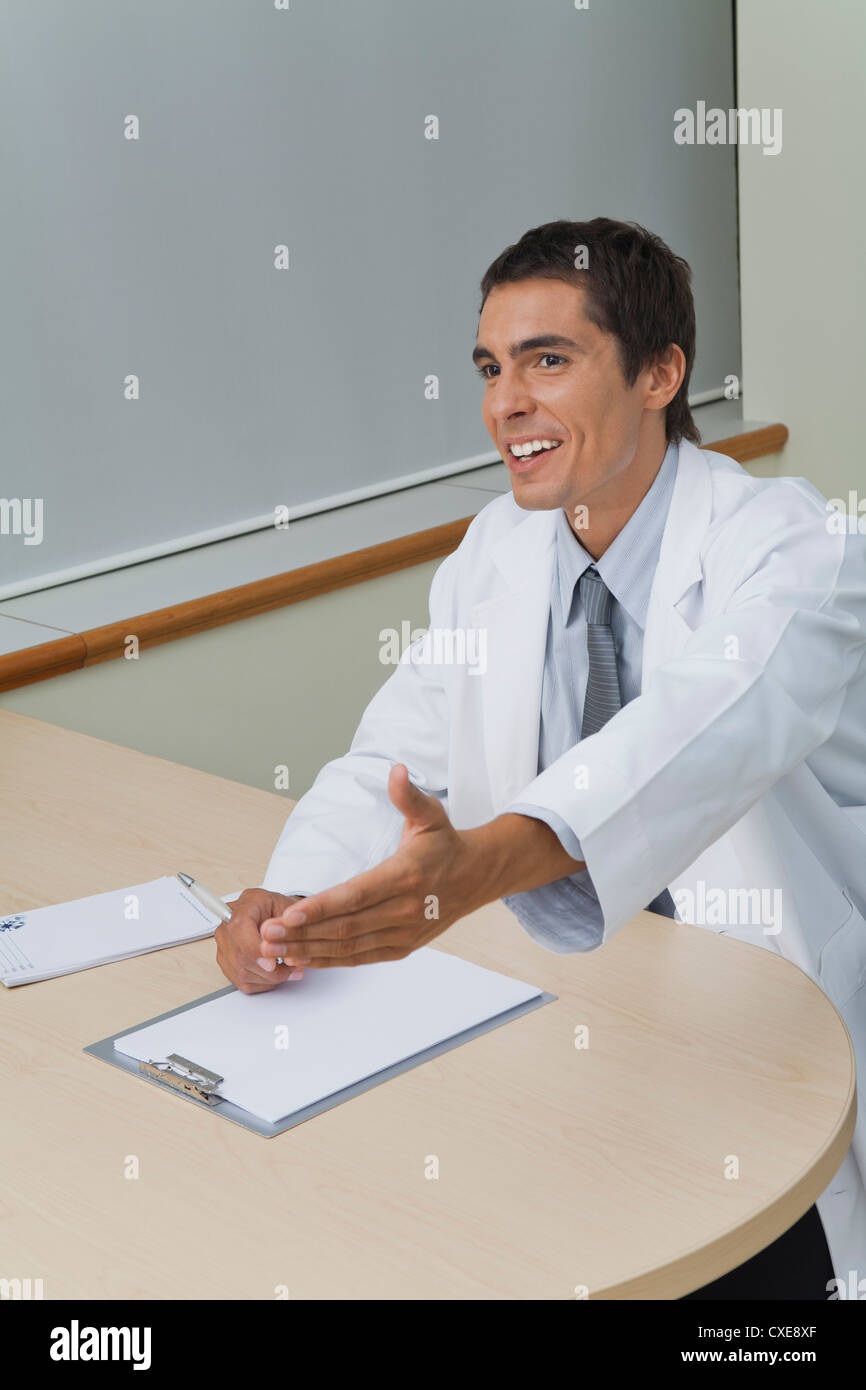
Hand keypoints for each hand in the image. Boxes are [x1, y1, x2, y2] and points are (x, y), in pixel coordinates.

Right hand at [215, 888, 309, 992]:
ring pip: (242, 973)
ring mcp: (224, 946)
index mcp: (243, 907)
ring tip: (288, 971)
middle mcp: (228, 926)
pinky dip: (262, 983)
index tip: (273, 964)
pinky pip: (242, 982)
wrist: (273, 913)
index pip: (239, 930)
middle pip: (240, 956)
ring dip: (269, 979)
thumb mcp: (292, 909)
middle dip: (269, 970)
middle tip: (291, 970)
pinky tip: (276, 975)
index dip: (255, 951)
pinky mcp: (227, 963)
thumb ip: (290, 930)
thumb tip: (288, 954)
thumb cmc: (280, 909)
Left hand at [257, 764, 499, 969]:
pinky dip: (330, 961)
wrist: (477, 877)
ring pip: (349, 947)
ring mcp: (403, 933)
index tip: (290, 913)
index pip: (356, 895)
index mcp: (405, 875)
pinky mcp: (402, 948)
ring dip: (310, 949)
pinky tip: (304, 957)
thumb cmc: (446, 846)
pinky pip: (360, 959)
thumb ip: (407, 795)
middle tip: (267, 934)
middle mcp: (405, 910)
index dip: (321, 907)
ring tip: (275, 948)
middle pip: (345, 927)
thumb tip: (395, 771)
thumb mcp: (431, 815)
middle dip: (303, 932)